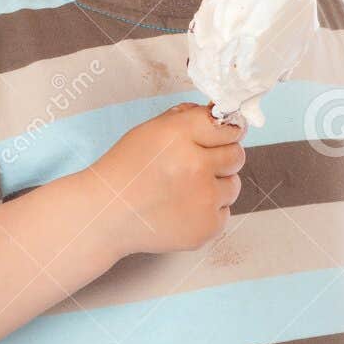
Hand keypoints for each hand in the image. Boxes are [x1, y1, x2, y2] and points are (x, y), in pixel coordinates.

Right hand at [91, 102, 245, 255]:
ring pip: (233, 185)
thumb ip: (187, 119)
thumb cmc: (126, 170)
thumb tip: (221, 117)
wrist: (106, 215)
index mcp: (179, 136)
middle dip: (221, 158)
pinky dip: (208, 211)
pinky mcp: (207, 227)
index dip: (225, 132)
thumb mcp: (149, 131)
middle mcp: (195, 166)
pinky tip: (182, 209)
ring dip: (216, 186)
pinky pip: (224, 212)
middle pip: (237, 155)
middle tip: (195, 166)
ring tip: (185, 190)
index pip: (229, 126)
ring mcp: (204, 199)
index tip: (221, 137)